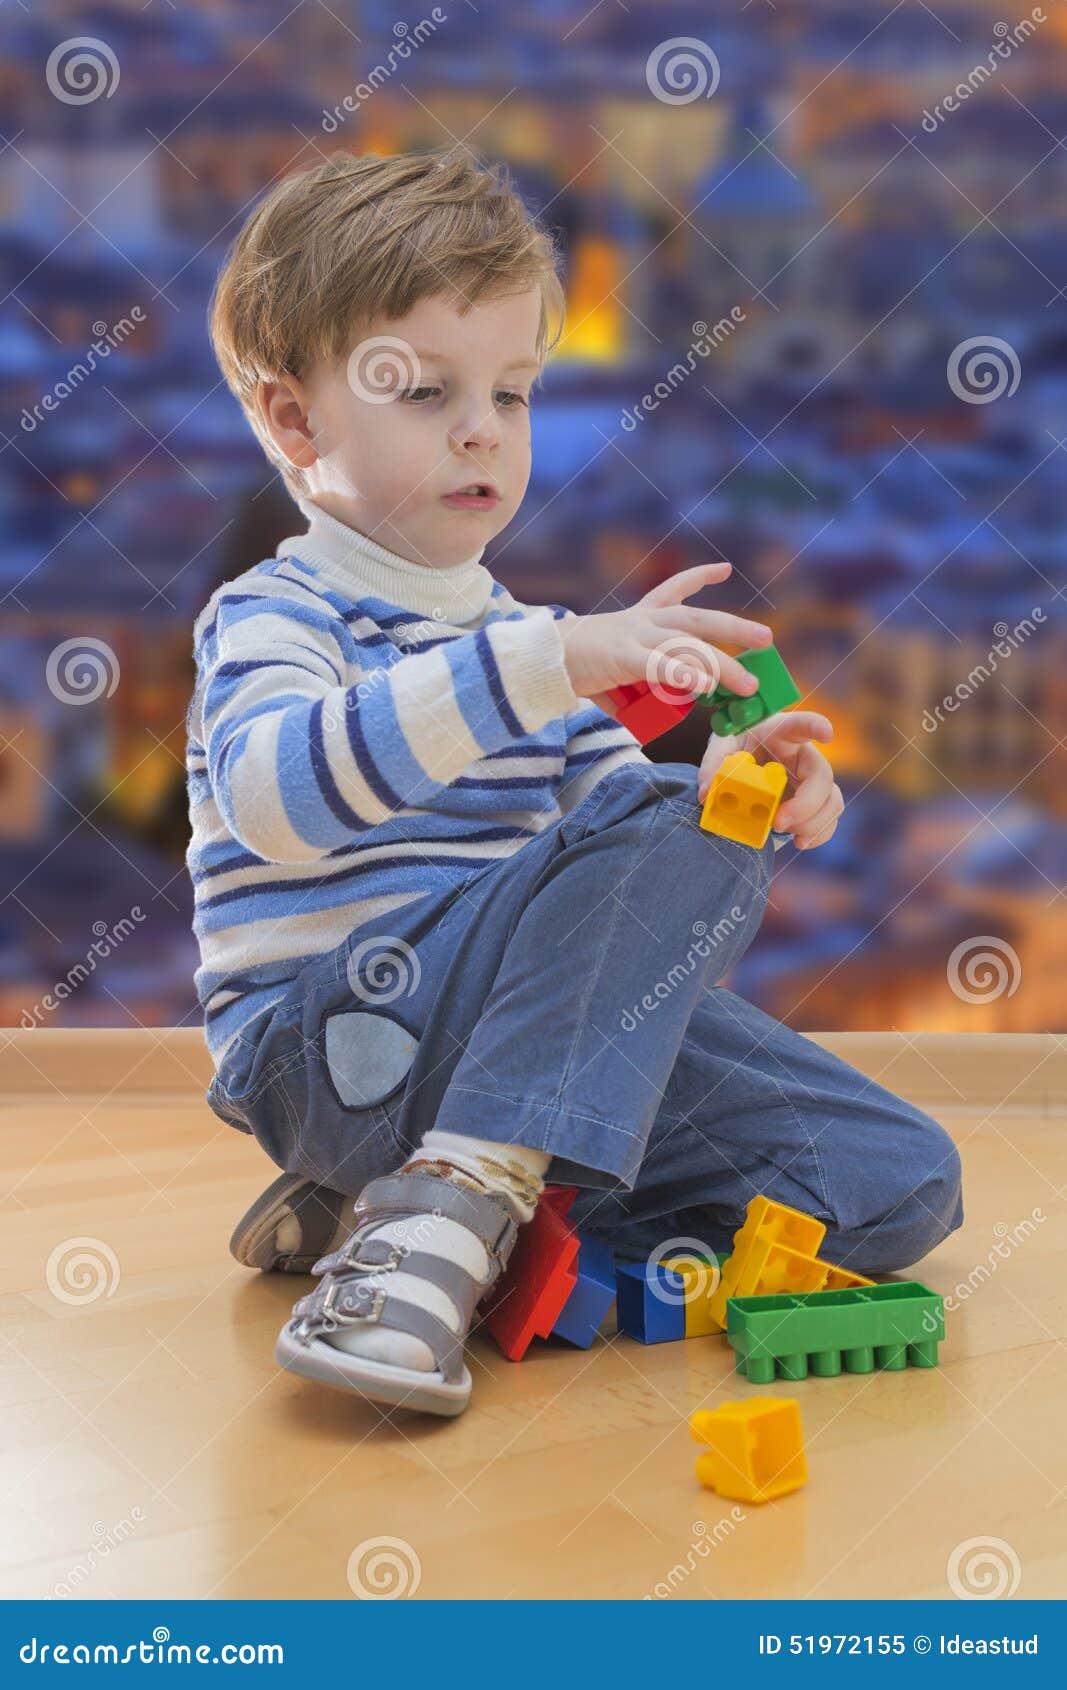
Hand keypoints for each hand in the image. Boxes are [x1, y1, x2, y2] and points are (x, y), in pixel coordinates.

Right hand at [558, 563, 772, 700]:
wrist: (540, 658)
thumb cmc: (573, 666)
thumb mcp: (610, 674)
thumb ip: (629, 694)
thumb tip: (640, 721)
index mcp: (637, 618)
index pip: (673, 589)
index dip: (700, 578)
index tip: (724, 569)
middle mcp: (642, 621)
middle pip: (697, 619)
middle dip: (733, 627)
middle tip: (765, 638)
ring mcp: (636, 636)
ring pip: (688, 647)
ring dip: (722, 666)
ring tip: (748, 683)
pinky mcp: (625, 657)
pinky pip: (663, 667)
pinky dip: (688, 676)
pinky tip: (708, 686)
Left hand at [698, 710, 842, 850]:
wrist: (744, 762)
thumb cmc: (737, 746)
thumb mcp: (722, 746)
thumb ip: (713, 764)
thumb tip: (706, 794)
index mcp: (782, 734)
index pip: (802, 725)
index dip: (816, 726)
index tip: (826, 733)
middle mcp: (803, 756)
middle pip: (822, 775)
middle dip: (805, 803)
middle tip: (778, 822)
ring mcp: (812, 781)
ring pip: (831, 801)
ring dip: (814, 823)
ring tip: (788, 834)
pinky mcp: (813, 803)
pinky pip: (828, 820)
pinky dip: (819, 834)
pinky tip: (800, 842)